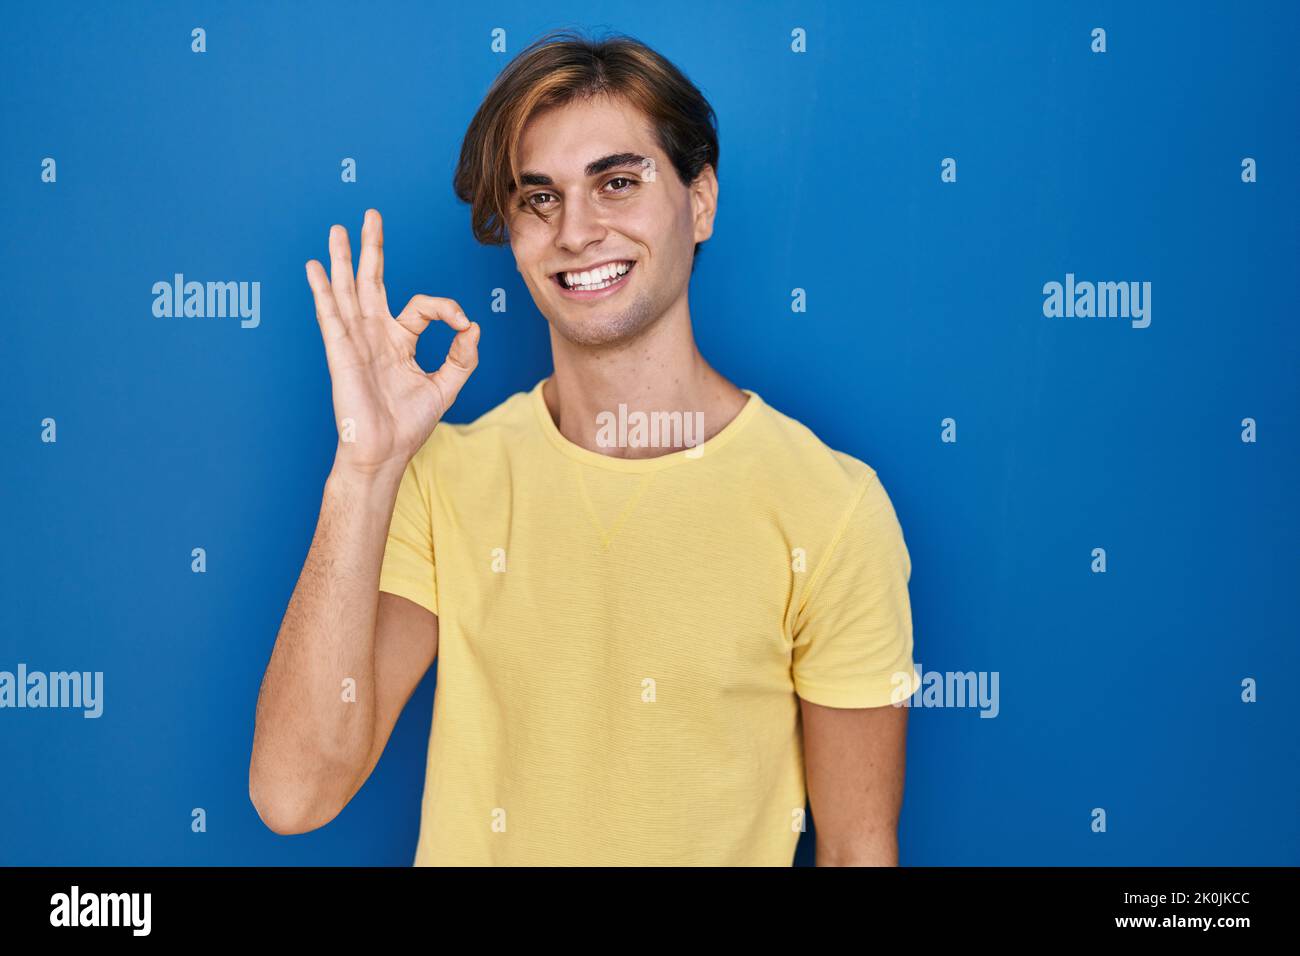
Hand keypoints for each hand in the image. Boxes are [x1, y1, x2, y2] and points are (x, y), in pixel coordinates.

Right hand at [305, 209, 479, 477]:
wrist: (383, 453)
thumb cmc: (408, 426)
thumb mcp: (445, 387)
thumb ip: (462, 356)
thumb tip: (473, 326)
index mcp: (400, 341)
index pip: (423, 307)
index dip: (446, 309)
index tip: (462, 326)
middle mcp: (375, 335)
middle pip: (372, 282)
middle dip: (371, 249)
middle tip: (371, 216)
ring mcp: (356, 341)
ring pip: (348, 290)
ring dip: (342, 258)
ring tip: (338, 229)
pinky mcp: (341, 352)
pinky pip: (330, 315)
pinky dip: (322, 290)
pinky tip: (315, 267)